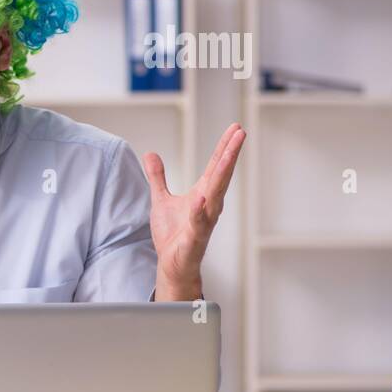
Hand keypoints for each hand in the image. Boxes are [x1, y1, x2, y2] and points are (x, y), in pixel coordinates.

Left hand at [142, 123, 245, 299]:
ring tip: (227, 155)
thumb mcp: (161, 199)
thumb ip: (157, 177)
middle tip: (240, 133)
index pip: (215, 166)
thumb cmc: (173, 233)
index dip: (225, 147)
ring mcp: (204, 220)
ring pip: (215, 195)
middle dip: (230, 154)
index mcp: (203, 194)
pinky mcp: (195, 237)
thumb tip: (150, 154)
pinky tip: (200, 197)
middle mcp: (209, 204)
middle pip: (221, 174)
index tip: (235, 128)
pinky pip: (199, 223)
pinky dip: (199, 211)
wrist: (172, 264)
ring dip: (222, 175)